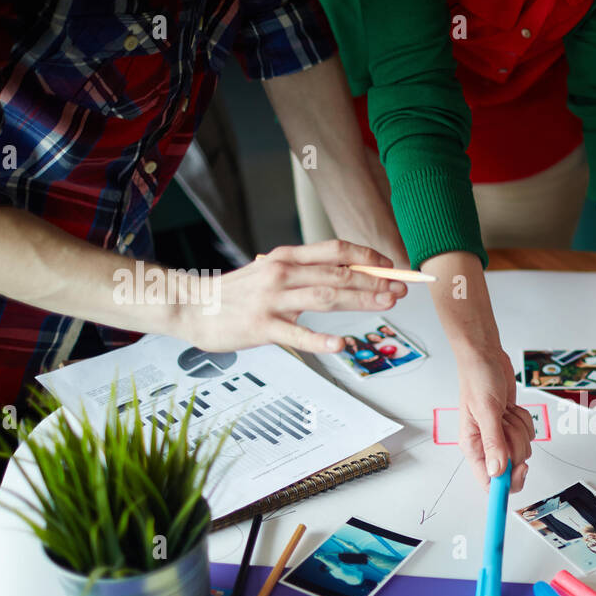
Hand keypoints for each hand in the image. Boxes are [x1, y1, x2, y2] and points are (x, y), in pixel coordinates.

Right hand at [176, 240, 405, 353]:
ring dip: (360, 300)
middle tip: (402, 288)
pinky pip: (296, 335)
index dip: (368, 257)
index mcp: (287, 258)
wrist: (192, 306)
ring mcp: (272, 300)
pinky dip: (321, 341)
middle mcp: (282, 273)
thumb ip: (305, 272)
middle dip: (374, 281)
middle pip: (338, 274)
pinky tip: (342, 345)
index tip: (392, 266)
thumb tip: (346, 273)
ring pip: (325, 297)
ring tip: (387, 304)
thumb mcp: (271, 272)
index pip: (336, 250)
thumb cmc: (236, 293)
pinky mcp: (262, 327)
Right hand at [457, 345, 534, 491]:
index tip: (520, 470)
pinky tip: (511, 407)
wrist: (486, 357)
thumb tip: (497, 472)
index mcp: (473, 446)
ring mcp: (500, 435)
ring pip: (523, 448)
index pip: (489, 481)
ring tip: (505, 411)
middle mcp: (486, 444)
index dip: (506, 483)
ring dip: (520, 428)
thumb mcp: (486, 410)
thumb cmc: (477, 379)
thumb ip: (493, 442)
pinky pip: (529, 433)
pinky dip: (525, 420)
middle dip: (516, 445)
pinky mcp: (511, 425)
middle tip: (507, 425)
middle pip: (512, 466)